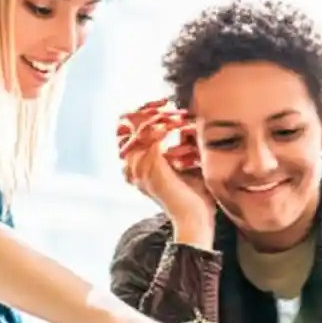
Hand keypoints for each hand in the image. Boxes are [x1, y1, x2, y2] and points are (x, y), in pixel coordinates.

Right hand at [117, 98, 214, 247]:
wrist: (197, 221)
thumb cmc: (195, 198)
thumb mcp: (186, 166)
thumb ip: (180, 146)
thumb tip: (185, 126)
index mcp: (137, 168)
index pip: (125, 131)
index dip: (140, 113)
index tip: (162, 103)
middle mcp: (132, 168)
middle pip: (124, 125)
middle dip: (145, 109)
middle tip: (166, 102)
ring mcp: (139, 169)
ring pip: (137, 128)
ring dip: (158, 116)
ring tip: (176, 112)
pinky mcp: (151, 170)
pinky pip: (148, 138)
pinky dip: (162, 126)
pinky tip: (177, 122)